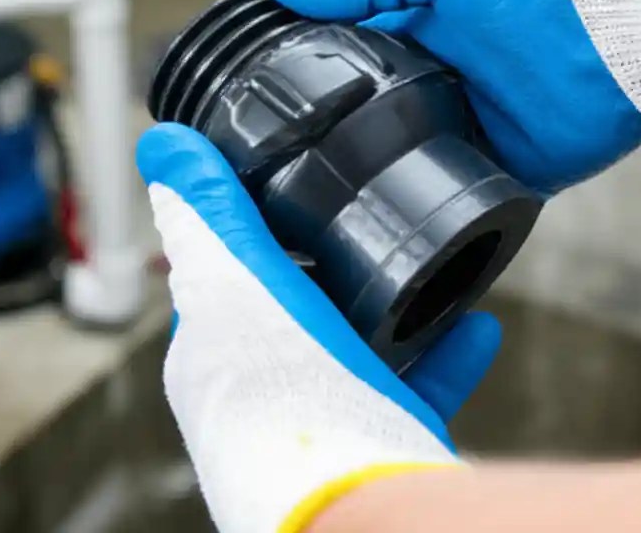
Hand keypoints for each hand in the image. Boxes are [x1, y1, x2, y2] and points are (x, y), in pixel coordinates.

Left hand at [138, 123, 496, 532]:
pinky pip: (414, 389)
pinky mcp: (374, 445)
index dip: (251, 232)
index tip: (290, 194)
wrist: (353, 502)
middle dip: (338, 269)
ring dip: (399, 305)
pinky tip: (477, 329)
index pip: (221, 277)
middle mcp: (257, 390)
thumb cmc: (283, 393)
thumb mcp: (239, 278)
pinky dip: (446, 356)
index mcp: (211, 350)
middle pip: (297, 310)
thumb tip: (162, 142)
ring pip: (359, 350)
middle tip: (375, 227)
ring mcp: (317, 419)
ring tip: (434, 270)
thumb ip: (208, 214)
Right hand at [268, 0, 640, 192]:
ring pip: (401, 164)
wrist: (628, 31)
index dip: (304, 74)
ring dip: (371, 180)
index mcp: (419, 28)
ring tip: (314, 207)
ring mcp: (467, 129)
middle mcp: (437, 80)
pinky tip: (384, 227)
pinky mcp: (501, 171)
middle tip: (276, 168)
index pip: (344, 53)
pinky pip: (453, 200)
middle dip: (329, 139)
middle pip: (366, 116)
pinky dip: (427, 212)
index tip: (256, 98)